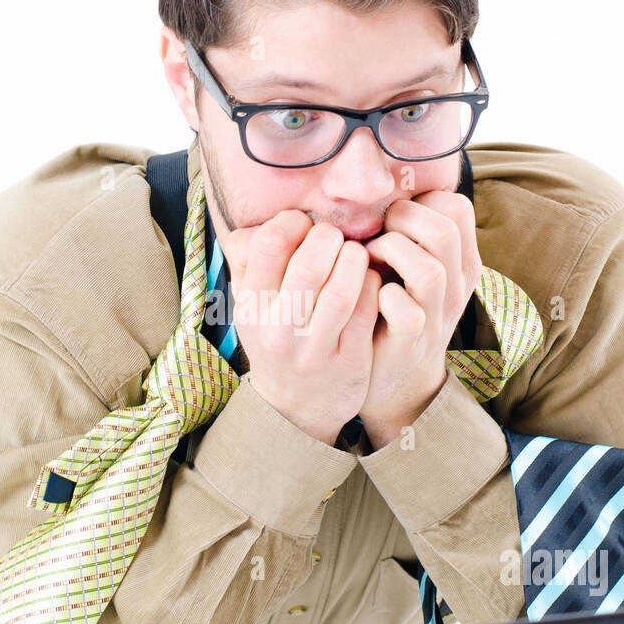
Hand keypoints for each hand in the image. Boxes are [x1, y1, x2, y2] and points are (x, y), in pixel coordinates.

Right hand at [221, 210, 381, 445]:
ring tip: (354, 255)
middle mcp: (279, 330)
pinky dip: (373, 285)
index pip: (269, 244)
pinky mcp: (350, 362)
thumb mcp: (250, 303)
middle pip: (310, 263)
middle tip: (336, 238)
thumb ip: (250, 259)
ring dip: (355, 260)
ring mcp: (315, 349)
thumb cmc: (275, 337)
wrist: (294, 407)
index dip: (293, 223)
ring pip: (342, 289)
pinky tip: (370, 280)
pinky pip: (367, 311)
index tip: (304, 227)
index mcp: (252, 306)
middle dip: (330, 238)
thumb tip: (269, 216)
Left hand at [358, 190, 480, 447]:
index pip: (457, 206)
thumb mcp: (414, 270)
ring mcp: (437, 316)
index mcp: (461, 261)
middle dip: (401, 221)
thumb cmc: (395, 311)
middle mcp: (456, 287)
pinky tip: (371, 294)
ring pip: (429, 270)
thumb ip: (411, 235)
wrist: (396, 380)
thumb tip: (379, 189)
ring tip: (370, 261)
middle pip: (444, 230)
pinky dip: (384, 296)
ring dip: (389, 255)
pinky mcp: (412, 343)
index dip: (421, 201)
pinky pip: (406, 311)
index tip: (394, 217)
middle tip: (377, 235)